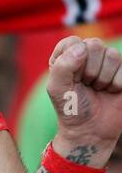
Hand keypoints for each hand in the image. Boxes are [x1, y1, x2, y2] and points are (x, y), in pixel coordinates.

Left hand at [46, 36, 121, 152]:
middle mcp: (86, 56)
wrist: (92, 130)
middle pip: (94, 44)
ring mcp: (106, 62)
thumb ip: (62, 67)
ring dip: (103, 78)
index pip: (72, 42)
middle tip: (86, 85)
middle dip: (89, 70)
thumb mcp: (57, 90)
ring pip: (112, 55)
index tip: (70, 78)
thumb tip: (82, 48)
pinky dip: (117, 83)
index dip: (73, 60)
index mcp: (66, 57)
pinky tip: (110, 91)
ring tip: (97, 89)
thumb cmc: (71, 109)